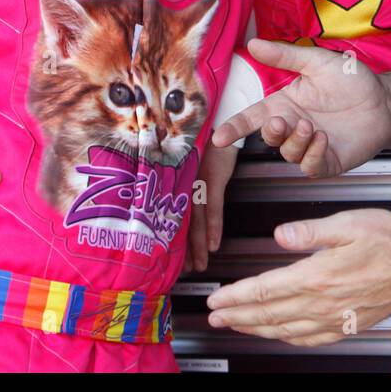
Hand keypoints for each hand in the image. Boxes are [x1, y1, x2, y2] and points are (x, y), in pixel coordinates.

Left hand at [183, 142, 238, 274]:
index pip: (171, 215)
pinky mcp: (212, 177)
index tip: (170, 259)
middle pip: (181, 222)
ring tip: (200, 266)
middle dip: (184, 250)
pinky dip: (214, 227)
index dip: (171, 239)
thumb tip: (173, 202)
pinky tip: (214, 245)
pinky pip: (213, 207)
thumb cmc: (204, 138)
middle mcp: (182, 183)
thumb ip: (180, 180)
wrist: (219, 119)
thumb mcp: (188, 161)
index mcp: (175, 181)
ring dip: (199, 246)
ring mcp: (196, 181)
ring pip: (196, 220)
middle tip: (184, 272)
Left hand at [205, 208, 390, 345]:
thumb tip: (279, 235)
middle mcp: (323, 302)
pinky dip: (287, 338)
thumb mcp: (345, 224)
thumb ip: (308, 232)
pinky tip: (278, 335)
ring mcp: (335, 318)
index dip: (236, 296)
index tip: (217, 299)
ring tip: (236, 327)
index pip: (265, 291)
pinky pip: (310, 339)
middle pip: (269, 315)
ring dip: (256, 329)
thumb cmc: (386, 239)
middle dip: (237, 317)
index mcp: (317, 276)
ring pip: (286, 330)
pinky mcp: (347, 325)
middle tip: (214, 318)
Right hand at [210, 38, 390, 176]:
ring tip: (312, 126)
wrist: (384, 100)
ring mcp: (310, 146)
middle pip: (268, 137)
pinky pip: (310, 166)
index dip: (235, 127)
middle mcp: (293, 126)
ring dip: (295, 141)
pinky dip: (312, 155)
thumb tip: (253, 43)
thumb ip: (284, 56)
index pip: (252, 118)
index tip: (219, 137)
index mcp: (285, 104)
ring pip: (288, 153)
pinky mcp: (328, 161)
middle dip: (271, 132)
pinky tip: (324, 139)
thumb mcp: (316, 62)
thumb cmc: (351, 80)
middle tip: (282, 121)